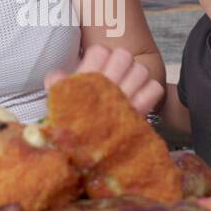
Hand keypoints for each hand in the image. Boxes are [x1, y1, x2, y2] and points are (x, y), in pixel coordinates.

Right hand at [44, 44, 164, 115]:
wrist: (89, 160)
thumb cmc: (73, 127)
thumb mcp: (59, 104)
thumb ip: (57, 85)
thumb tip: (56, 74)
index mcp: (86, 81)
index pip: (99, 51)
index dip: (99, 56)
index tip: (97, 69)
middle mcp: (107, 86)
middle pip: (123, 56)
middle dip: (121, 63)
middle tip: (115, 76)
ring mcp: (125, 98)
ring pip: (141, 70)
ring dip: (137, 76)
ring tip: (128, 87)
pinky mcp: (140, 111)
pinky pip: (154, 88)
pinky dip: (150, 92)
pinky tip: (141, 98)